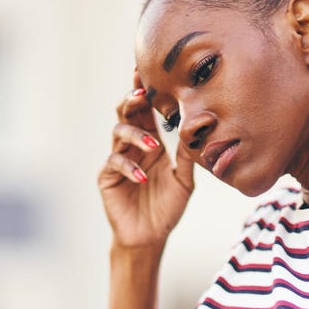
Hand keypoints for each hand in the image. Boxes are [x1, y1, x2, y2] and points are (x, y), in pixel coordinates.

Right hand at [99, 71, 193, 248]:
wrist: (151, 236)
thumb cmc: (168, 206)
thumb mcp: (184, 181)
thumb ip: (188, 156)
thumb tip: (201, 126)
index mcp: (150, 141)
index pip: (145, 110)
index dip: (143, 91)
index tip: (145, 72)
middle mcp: (132, 145)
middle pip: (125, 113)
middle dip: (132, 101)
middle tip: (141, 94)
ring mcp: (118, 159)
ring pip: (118, 133)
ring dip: (136, 135)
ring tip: (153, 145)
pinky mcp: (107, 177)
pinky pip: (114, 163)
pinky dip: (130, 168)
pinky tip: (144, 178)